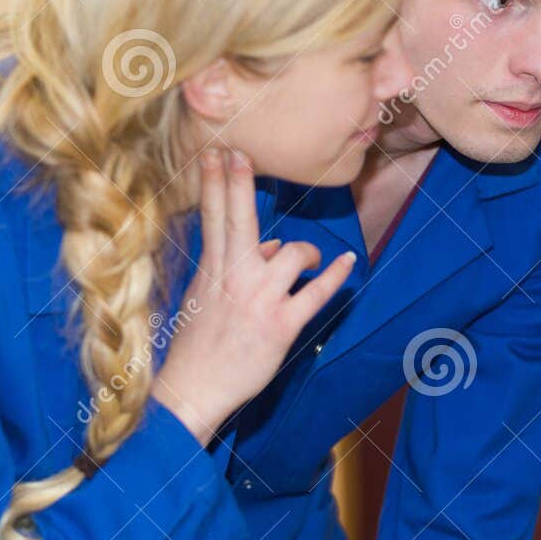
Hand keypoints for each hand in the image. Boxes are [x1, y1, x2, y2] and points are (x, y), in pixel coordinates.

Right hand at [151, 149, 356, 445]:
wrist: (193, 388)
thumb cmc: (197, 345)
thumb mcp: (205, 299)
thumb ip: (233, 268)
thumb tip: (270, 245)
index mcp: (210, 271)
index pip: (212, 218)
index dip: (214, 183)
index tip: (215, 153)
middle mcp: (233, 278)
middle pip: (240, 220)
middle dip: (239, 183)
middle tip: (241, 151)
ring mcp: (259, 299)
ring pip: (291, 254)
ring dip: (305, 252)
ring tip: (309, 260)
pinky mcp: (281, 324)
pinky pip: (316, 292)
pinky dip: (334, 276)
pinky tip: (347, 262)